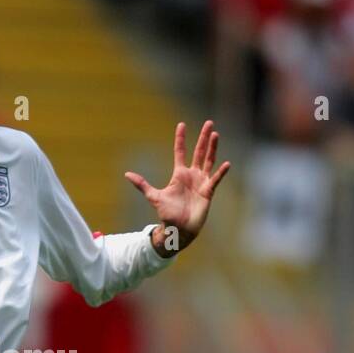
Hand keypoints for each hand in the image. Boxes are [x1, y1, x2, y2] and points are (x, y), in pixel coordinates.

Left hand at [125, 120, 229, 254]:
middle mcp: (192, 175)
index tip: (181, 124)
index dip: (181, 139)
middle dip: (203, 138)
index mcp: (179, 174)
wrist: (178, 229)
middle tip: (209, 123)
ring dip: (212, 148)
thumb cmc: (167, 214)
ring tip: (215, 134)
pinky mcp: (208, 192)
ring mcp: (201, 182)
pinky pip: (215, 180)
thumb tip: (127, 174)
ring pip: (208, 161)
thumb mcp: (154, 197)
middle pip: (199, 152)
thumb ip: (142, 185)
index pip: (180, 152)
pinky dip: (220, 172)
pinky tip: (226, 164)